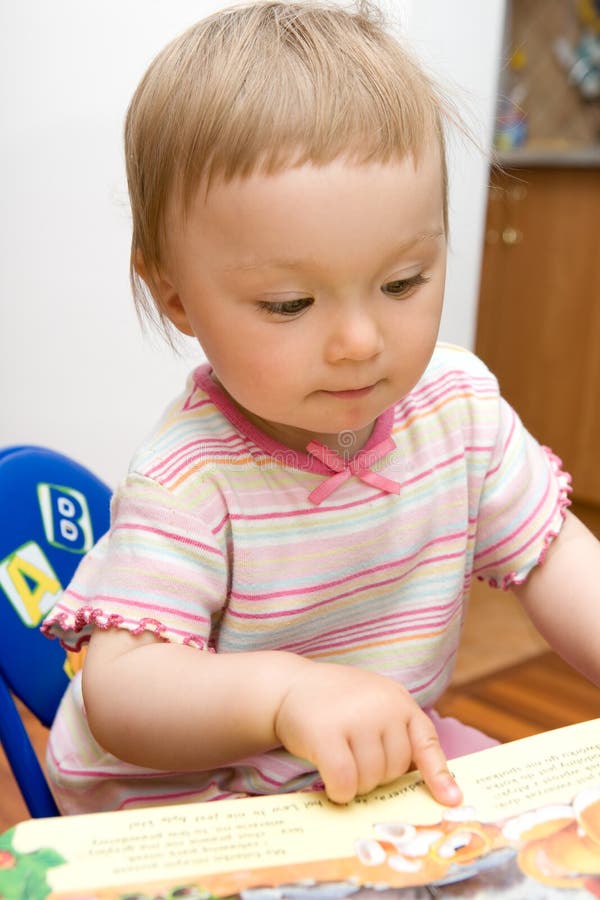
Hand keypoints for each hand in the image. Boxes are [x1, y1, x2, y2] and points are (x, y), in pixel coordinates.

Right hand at [274, 661, 461, 806]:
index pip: (426, 741)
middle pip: (394, 770)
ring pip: (371, 780)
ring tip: (340, 762)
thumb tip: (421, 783)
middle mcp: (382, 706)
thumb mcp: (373, 705)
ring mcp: (355, 718)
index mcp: (398, 700)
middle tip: (354, 759)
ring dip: (356, 785)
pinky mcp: (327, 733)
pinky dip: (340, 790)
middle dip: (376, 777)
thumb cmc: (335, 703)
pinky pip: (345, 781)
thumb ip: (396, 733)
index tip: (451, 800)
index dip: (439, 774)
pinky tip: (331, 782)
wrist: (289, 685)